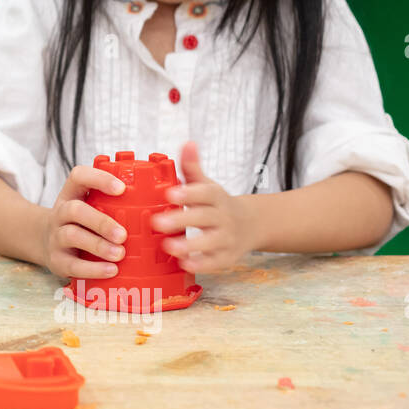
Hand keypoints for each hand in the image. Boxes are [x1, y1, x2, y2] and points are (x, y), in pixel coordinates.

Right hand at [38, 164, 128, 278]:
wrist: (46, 242)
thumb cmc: (81, 223)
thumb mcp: (89, 206)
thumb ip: (114, 203)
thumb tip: (163, 204)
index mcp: (72, 194)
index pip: (78, 176)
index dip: (98, 179)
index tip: (122, 188)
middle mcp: (61, 213)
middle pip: (74, 210)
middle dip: (100, 222)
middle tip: (123, 234)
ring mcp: (56, 236)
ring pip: (71, 236)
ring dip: (98, 245)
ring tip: (119, 254)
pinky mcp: (56, 260)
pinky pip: (72, 265)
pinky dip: (93, 269)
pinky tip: (112, 270)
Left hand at [151, 142, 256, 272]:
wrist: (251, 224)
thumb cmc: (217, 203)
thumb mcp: (207, 184)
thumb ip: (192, 166)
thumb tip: (187, 143)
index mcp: (216, 197)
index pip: (205, 193)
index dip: (188, 194)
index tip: (170, 194)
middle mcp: (224, 217)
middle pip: (204, 218)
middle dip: (181, 220)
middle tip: (157, 222)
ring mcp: (227, 238)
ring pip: (211, 242)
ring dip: (190, 245)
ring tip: (168, 246)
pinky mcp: (227, 257)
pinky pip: (216, 263)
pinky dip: (202, 265)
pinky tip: (184, 264)